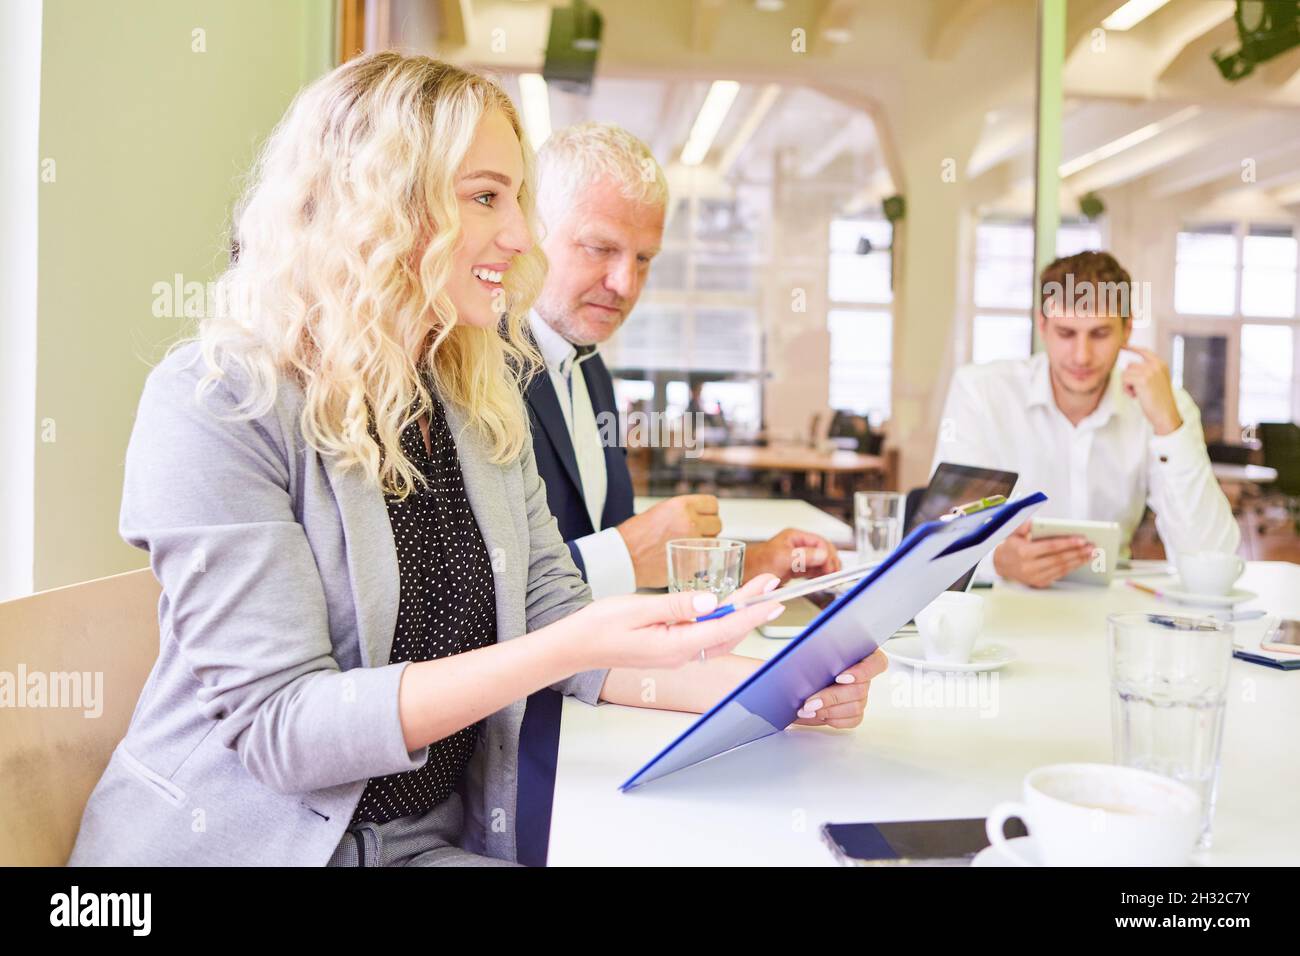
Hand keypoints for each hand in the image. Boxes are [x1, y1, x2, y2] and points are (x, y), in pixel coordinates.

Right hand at [562, 572, 781, 670]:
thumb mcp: (637, 608)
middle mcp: (680, 654)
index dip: (751, 613)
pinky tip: (727, 605)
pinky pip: (704, 634)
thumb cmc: (598, 626)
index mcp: (674, 646)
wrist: (575, 645)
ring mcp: (676, 653)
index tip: (772, 601)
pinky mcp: (670, 647)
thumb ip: (676, 605)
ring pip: (718, 633)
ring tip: (757, 591)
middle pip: (727, 630)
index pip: (723, 628)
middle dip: (752, 607)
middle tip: (772, 585)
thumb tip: (711, 601)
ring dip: (739, 612)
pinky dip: (721, 618)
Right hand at [616, 494, 720, 587]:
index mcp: (681, 505)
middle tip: (695, 536)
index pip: (712, 504)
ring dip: (706, 545)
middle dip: (709, 530)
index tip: (703, 518)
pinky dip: (701, 561)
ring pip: (714, 542)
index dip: (709, 512)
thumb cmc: (636, 536)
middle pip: (717, 523)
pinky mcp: (692, 562)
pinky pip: (707, 560)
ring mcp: (692, 543)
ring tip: (689, 548)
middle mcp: (689, 521)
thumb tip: (700, 516)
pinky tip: (687, 560)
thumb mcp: (660, 511)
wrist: (623, 558)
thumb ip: (682, 512)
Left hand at [743, 528, 841, 584]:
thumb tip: (823, 555)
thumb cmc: (756, 563)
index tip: (831, 567)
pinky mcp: (794, 569)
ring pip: (819, 562)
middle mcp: (797, 546)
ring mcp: (797, 557)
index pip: (820, 543)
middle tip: (833, 574)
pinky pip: (812, 571)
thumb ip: (803, 556)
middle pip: (822, 552)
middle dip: (830, 562)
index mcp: (795, 537)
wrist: (742, 574)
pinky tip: (820, 580)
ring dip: (826, 569)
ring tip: (829, 578)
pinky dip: (819, 575)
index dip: (828, 555)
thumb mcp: (782, 558)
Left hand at [789, 649, 888, 728]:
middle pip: (859, 690)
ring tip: (807, 710)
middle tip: (810, 702)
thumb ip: (819, 651)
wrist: (802, 672)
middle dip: (831, 697)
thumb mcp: (815, 647)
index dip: (862, 672)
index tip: (839, 677)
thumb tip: (809, 658)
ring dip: (828, 710)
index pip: (877, 663)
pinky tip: (813, 715)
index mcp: (864, 654)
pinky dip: (831, 719)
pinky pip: (851, 720)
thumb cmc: (812, 654)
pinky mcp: (855, 712)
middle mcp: (865, 677)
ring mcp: (862, 696)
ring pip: (855, 708)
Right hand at [992, 520, 1094, 587]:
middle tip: (1091, 546)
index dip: (1067, 543)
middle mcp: (1029, 566)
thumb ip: (1024, 525)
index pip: (1050, 547)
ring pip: (1062, 568)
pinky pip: (1060, 574)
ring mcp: (1035, 576)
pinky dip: (1072, 567)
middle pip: (1059, 558)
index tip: (1081, 539)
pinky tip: (1080, 561)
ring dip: (1078, 561)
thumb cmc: (1011, 546)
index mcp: (1024, 552)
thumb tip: (1034, 522)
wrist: (1001, 564)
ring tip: (1090, 554)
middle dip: (1077, 552)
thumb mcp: (1013, 531)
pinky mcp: (1040, 583)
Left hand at [1120, 345, 1181, 435]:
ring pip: (1125, 373)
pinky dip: (1126, 389)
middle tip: (1139, 391)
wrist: (1165, 414)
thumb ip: (1147, 371)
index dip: (1132, 348)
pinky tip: (1135, 396)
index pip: (1144, 351)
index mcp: (1161, 364)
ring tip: (1138, 394)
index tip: (1122, 345)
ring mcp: (1149, 371)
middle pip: (1130, 365)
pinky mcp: (1142, 379)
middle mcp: (1156, 365)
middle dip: (1130, 378)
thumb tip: (1129, 364)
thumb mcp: (1157, 381)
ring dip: (1127, 385)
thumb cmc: (1159, 401)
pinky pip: (1124, 380)